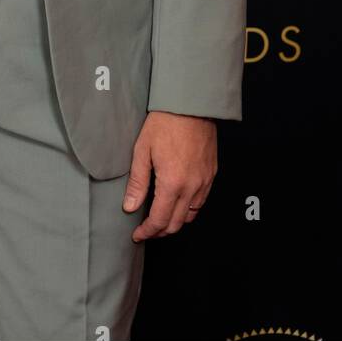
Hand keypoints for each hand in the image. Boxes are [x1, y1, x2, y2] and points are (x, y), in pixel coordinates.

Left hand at [122, 111, 216, 240]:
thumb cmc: (164, 124)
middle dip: (160, 232)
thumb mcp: (142, 151)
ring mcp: (204, 182)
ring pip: (191, 215)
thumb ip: (137, 183)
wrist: (191, 105)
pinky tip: (177, 203)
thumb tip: (130, 207)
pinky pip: (201, 201)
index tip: (137, 235)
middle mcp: (192, 187)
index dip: (147, 231)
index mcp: (172, 183)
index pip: (160, 220)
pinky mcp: (211, 175)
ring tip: (160, 219)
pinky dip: (188, 209)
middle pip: (176, 224)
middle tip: (146, 230)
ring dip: (175, 222)